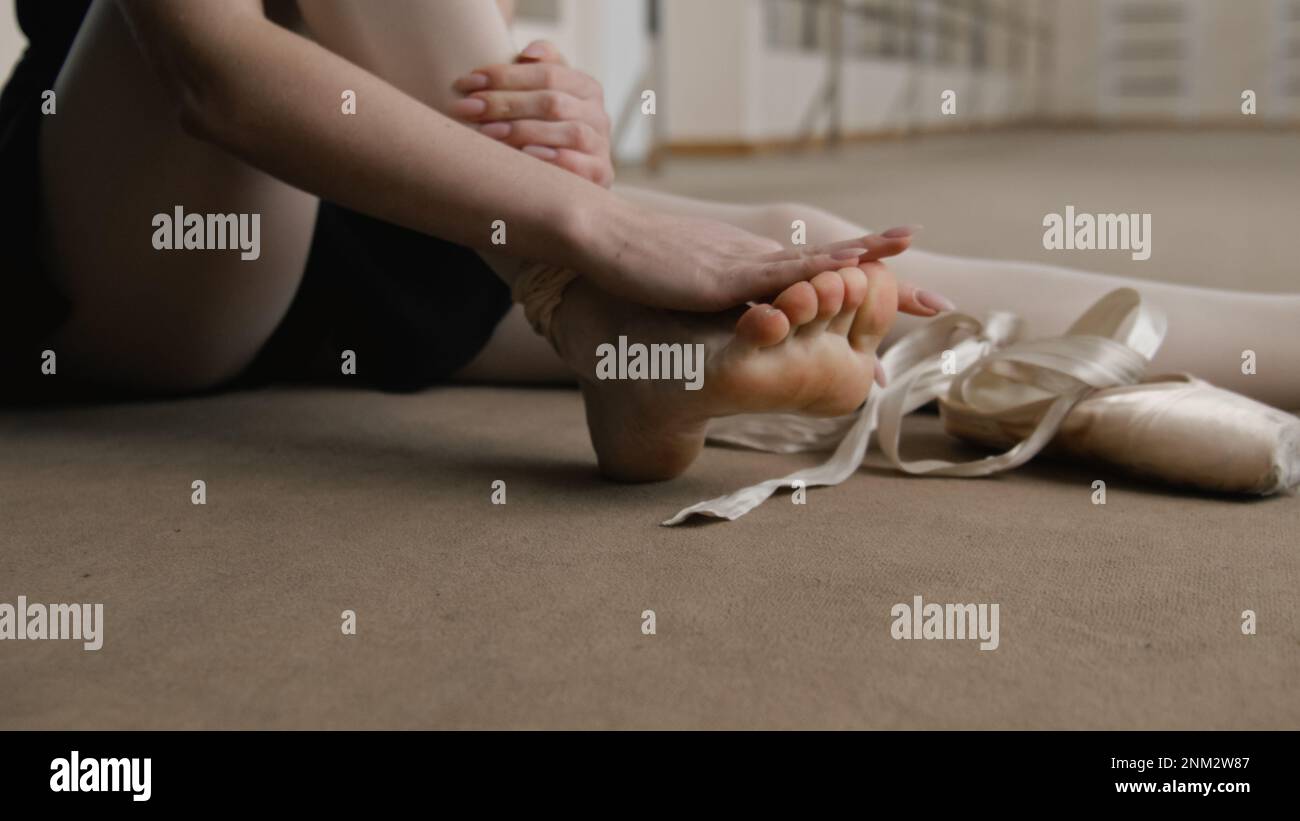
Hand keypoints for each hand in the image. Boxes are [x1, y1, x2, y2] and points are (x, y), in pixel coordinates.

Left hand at [451, 40, 613, 187]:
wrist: (570, 177)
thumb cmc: (546, 128)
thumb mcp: (544, 94)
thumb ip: (541, 66)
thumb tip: (529, 52)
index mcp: (586, 87)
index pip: (548, 73)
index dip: (506, 76)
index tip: (468, 82)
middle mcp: (598, 114)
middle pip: (552, 102)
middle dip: (506, 104)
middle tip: (468, 108)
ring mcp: (601, 145)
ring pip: (568, 132)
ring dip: (524, 131)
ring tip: (486, 133)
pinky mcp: (600, 174)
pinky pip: (579, 165)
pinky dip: (552, 159)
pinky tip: (523, 155)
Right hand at [571, 203, 920, 311]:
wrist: (602, 241)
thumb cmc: (639, 269)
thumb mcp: (694, 296)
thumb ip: (729, 311)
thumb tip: (757, 333)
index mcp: (758, 268)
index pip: (825, 279)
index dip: (867, 290)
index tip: (911, 303)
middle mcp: (763, 261)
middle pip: (839, 270)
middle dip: (892, 287)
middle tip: (942, 302)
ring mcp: (747, 264)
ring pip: (821, 266)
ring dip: (869, 267)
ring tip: (917, 272)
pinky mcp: (726, 274)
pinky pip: (781, 274)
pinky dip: (820, 271)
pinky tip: (853, 268)